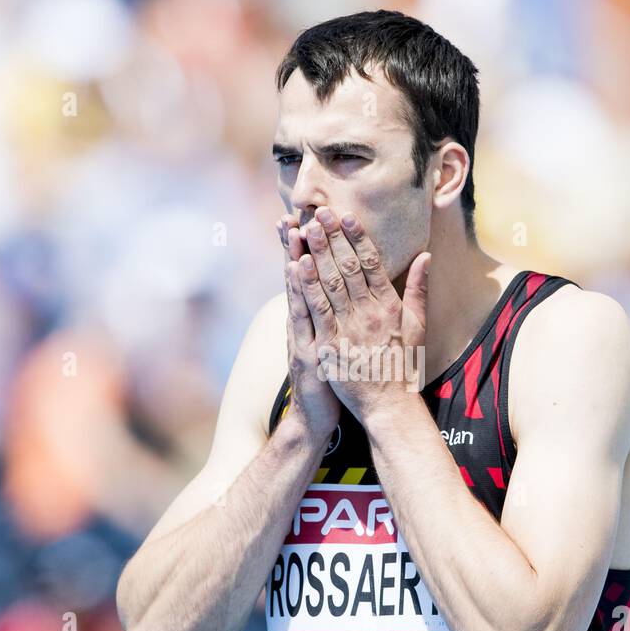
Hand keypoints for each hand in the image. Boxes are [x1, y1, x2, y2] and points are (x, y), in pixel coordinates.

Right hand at [276, 212, 341, 441]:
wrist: (316, 417)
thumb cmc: (331, 379)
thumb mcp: (330, 344)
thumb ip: (331, 317)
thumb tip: (336, 293)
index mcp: (315, 319)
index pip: (309, 277)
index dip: (304, 249)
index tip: (302, 219)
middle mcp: (303, 323)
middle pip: (299, 278)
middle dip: (297, 246)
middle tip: (293, 213)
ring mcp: (302, 335)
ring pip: (298, 291)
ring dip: (295, 258)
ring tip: (294, 229)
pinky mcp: (305, 350)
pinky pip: (302, 315)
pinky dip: (298, 291)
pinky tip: (296, 269)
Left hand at [293, 206, 429, 425]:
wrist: (390, 405)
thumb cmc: (402, 364)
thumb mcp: (417, 325)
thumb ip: (418, 289)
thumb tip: (425, 256)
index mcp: (389, 306)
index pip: (372, 263)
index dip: (357, 237)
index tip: (346, 216)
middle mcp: (370, 313)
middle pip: (349, 267)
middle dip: (333, 238)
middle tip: (320, 212)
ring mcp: (350, 329)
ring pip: (332, 284)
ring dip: (318, 254)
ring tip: (306, 229)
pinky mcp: (332, 346)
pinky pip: (318, 311)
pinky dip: (307, 288)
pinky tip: (297, 267)